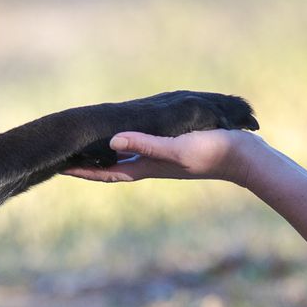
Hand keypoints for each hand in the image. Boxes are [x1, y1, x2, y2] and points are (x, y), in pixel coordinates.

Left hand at [65, 128, 248, 182]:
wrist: (246, 159)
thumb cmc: (212, 154)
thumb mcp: (176, 149)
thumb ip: (146, 145)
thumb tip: (113, 143)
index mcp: (149, 167)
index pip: (108, 172)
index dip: (83, 171)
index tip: (60, 167)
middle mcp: (154, 164)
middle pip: (114, 166)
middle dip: (90, 163)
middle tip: (67, 155)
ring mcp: (166, 158)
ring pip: (128, 156)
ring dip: (108, 153)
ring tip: (90, 146)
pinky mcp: (179, 148)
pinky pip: (146, 145)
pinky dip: (132, 141)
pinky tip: (131, 134)